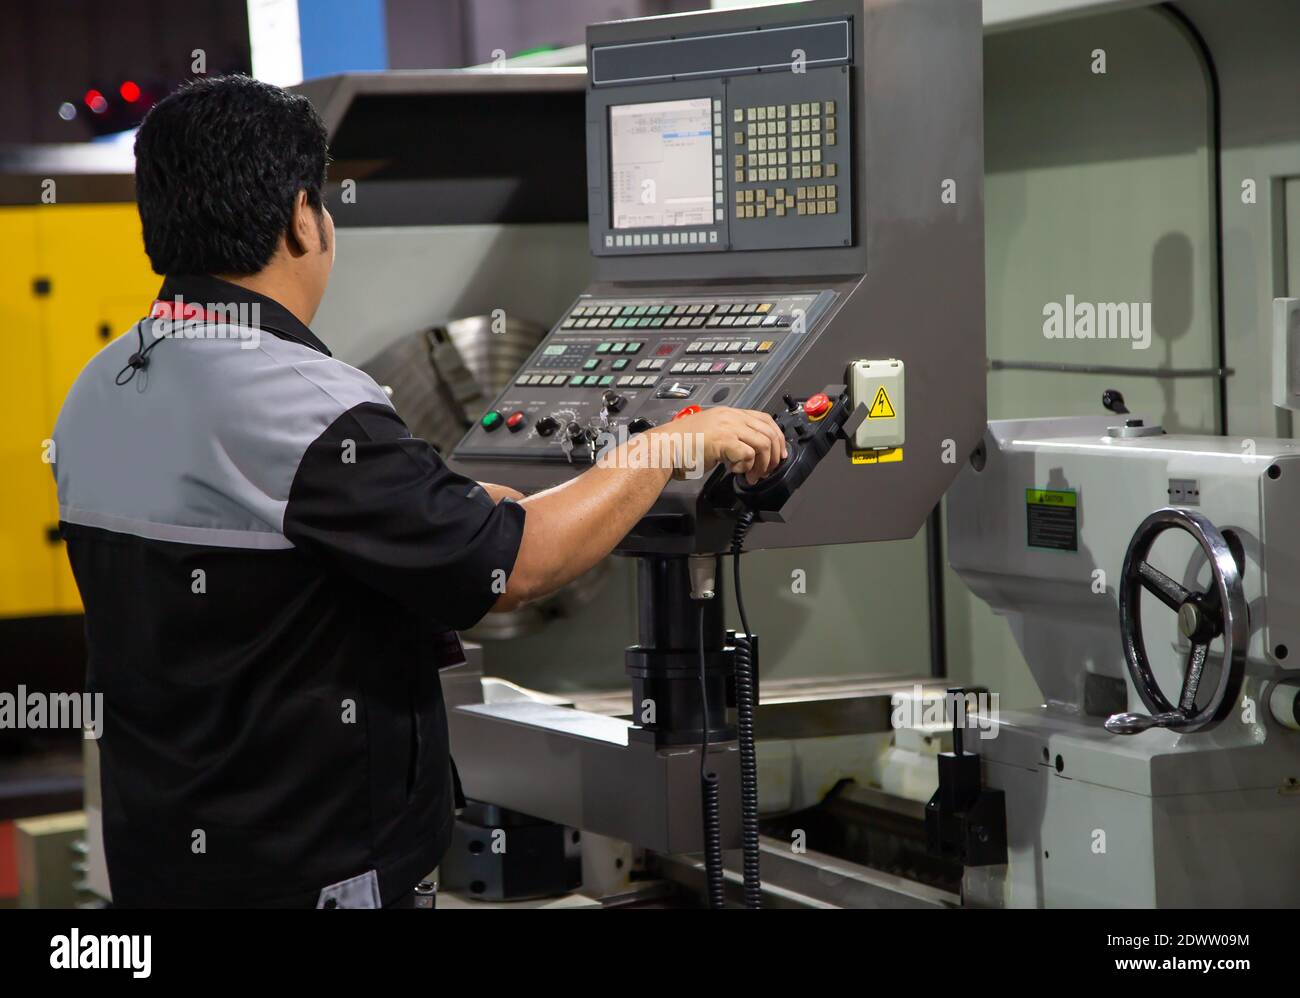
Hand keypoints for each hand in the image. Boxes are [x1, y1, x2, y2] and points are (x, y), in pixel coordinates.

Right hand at [648, 406, 786, 483]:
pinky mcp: (722, 441)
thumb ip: (729, 437)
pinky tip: (736, 471)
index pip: (764, 419)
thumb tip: (746, 452)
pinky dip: (747, 466)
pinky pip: (748, 453)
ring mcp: (727, 427)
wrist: (663, 449)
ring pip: (763, 443)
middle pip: (768, 431)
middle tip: (767, 470)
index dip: (776, 437)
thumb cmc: (680, 445)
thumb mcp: (710, 434)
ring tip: (752, 475)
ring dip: (762, 464)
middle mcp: (730, 417)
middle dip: (773, 455)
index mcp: (728, 413)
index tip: (778, 453)